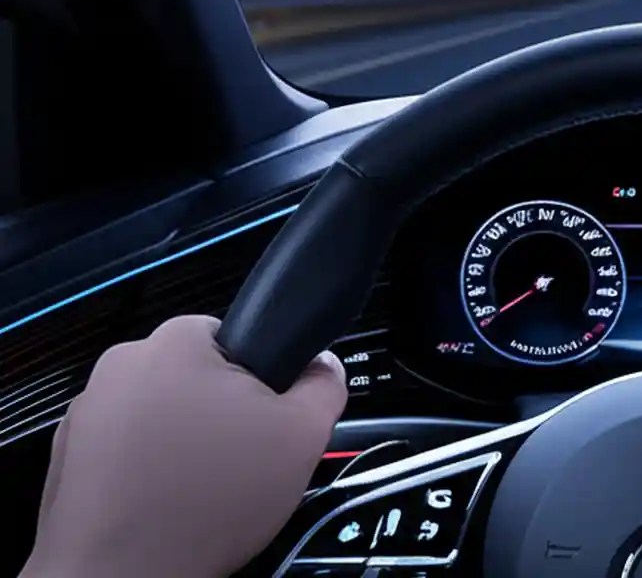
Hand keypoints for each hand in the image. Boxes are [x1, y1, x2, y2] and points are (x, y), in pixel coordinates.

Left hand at [21, 316, 346, 577]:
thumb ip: (323, 388)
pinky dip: (148, 467)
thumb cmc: (205, 503)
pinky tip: (169, 500)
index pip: (233, 334)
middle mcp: (122, 364)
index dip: (262, 377)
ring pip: (160, 412)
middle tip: (244, 457)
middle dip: (222, 411)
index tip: (268, 416)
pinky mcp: (69, 453)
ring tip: (204, 487)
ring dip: (183, 439)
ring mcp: (87, 410)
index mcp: (177, 342)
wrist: (121, 575)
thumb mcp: (301, 439)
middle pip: (196, 375)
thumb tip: (324, 369)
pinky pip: (125, 447)